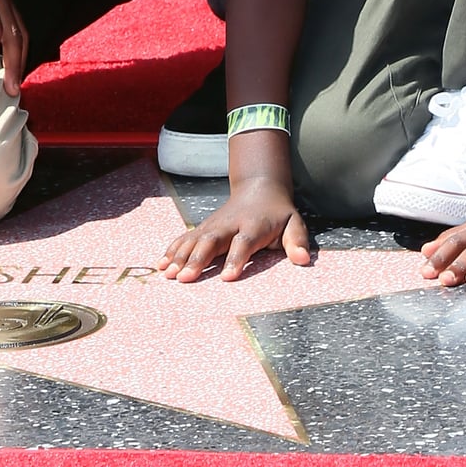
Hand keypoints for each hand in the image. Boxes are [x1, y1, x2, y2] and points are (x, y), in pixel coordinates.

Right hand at [157, 179, 311, 283]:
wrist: (258, 188)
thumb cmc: (278, 213)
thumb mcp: (294, 223)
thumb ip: (297, 241)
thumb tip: (303, 259)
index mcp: (253, 225)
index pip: (243, 242)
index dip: (235, 259)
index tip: (226, 277)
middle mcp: (230, 224)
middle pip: (212, 240)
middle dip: (198, 259)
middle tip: (185, 278)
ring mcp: (214, 224)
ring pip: (195, 239)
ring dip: (180, 256)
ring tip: (167, 273)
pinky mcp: (204, 226)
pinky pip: (186, 238)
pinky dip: (173, 249)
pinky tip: (162, 263)